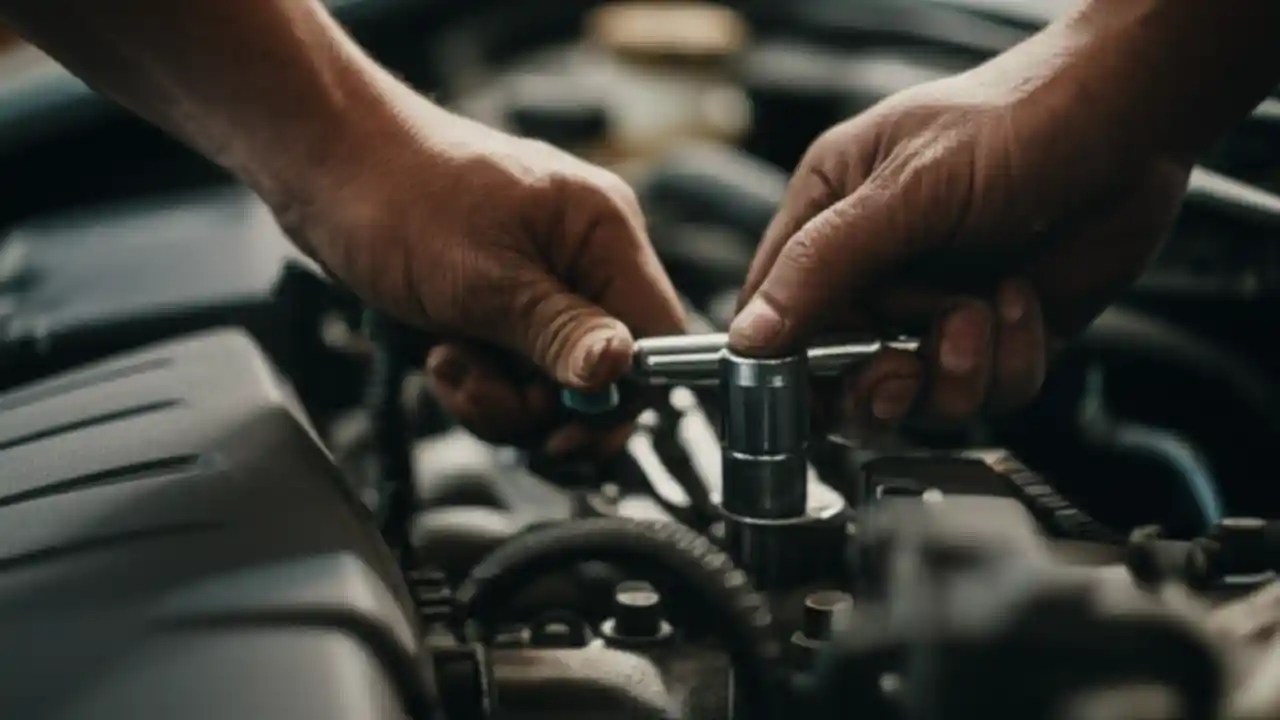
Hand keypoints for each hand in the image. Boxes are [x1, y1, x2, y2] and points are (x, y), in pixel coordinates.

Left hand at [277, 96, 683, 450]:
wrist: (322, 165)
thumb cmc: (396, 197)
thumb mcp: (482, 279)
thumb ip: (559, 331)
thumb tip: (620, 371)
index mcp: (603, 232)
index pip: (657, 336)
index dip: (621, 394)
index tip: (566, 427)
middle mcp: (584, 259)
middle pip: (604, 375)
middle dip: (541, 404)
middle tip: (484, 390)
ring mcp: (544, 284)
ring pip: (554, 385)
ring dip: (500, 397)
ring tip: (450, 361)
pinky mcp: (506, 306)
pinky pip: (515, 374)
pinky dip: (478, 381)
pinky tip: (441, 355)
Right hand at [730, 62, 1189, 426]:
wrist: (1135, 125)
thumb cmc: (1017, 124)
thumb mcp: (907, 189)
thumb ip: (824, 264)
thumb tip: (749, 337)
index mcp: (828, 219)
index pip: (772, 312)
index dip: (782, 363)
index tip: (812, 387)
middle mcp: (875, 273)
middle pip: (837, 379)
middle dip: (875, 387)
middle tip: (902, 369)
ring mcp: (935, 311)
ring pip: (917, 399)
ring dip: (954, 372)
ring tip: (983, 311)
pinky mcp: (996, 340)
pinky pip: (986, 395)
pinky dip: (1009, 362)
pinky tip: (1023, 301)